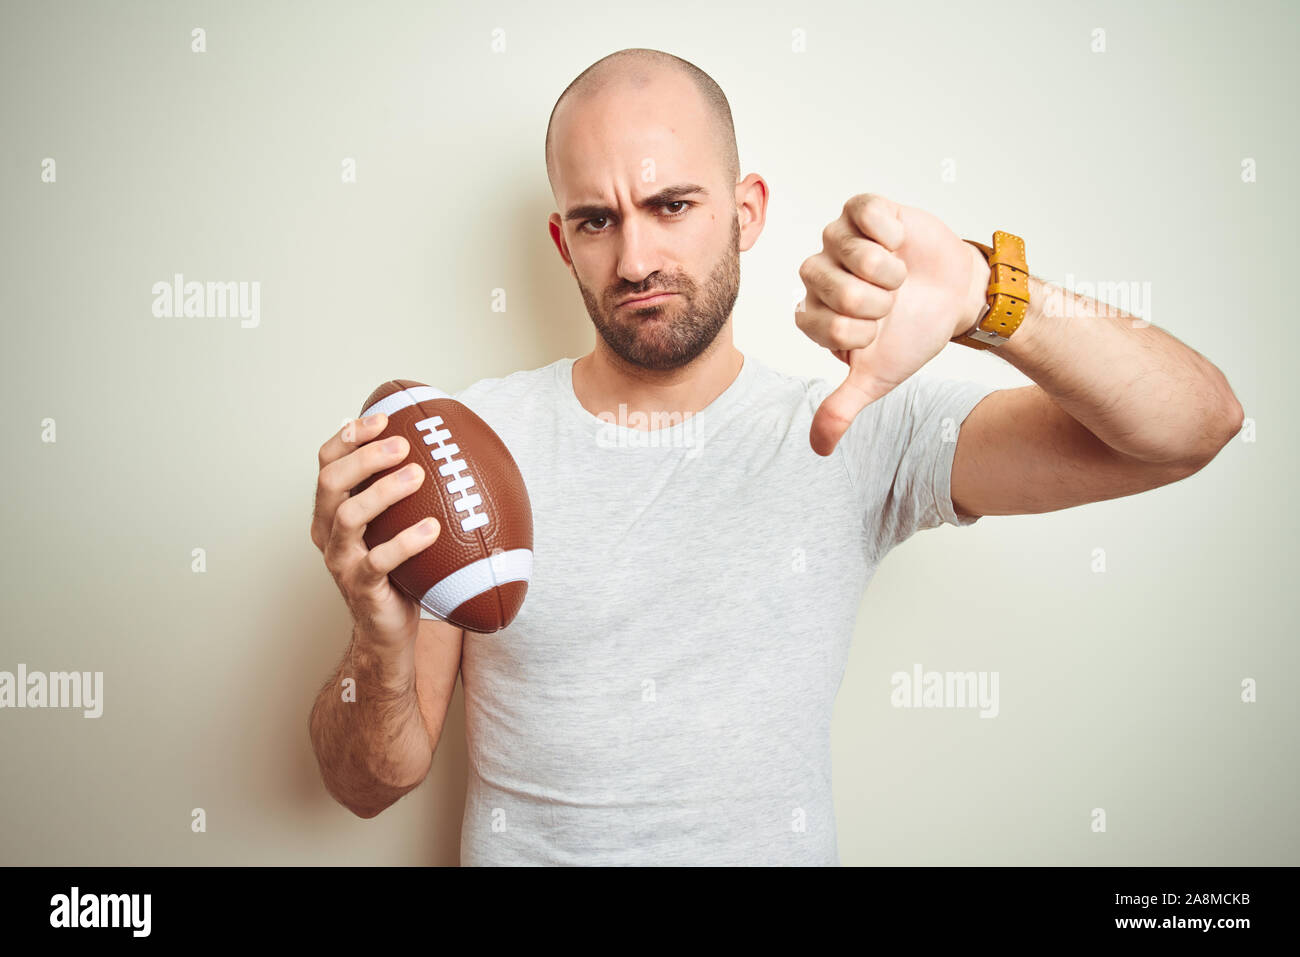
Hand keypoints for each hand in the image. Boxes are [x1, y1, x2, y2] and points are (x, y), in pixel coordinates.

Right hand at [311, 414, 440, 650]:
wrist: (387, 629)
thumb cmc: (396, 570)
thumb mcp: (395, 524)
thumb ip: (403, 491)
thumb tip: (439, 447)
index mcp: (331, 511)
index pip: (327, 463)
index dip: (349, 437)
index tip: (383, 418)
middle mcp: (328, 532)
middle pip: (330, 482)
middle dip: (363, 457)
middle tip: (402, 445)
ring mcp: (340, 561)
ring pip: (348, 516)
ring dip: (382, 491)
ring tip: (417, 476)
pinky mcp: (360, 587)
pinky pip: (378, 561)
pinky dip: (405, 541)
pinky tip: (432, 529)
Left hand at [795, 194, 988, 454]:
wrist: (956, 299)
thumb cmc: (912, 334)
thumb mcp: (878, 377)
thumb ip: (843, 406)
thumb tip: (819, 448)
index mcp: (813, 313)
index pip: (821, 325)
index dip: (860, 332)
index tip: (877, 332)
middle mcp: (817, 275)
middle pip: (836, 290)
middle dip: (877, 303)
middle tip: (892, 303)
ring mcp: (838, 240)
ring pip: (850, 252)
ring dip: (888, 270)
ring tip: (899, 275)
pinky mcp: (863, 211)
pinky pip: (863, 212)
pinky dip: (889, 232)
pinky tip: (899, 242)